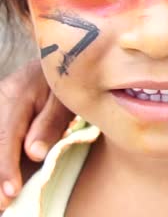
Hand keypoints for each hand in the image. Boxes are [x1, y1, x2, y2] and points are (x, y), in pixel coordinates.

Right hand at [0, 59, 71, 209]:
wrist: (63, 57)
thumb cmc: (69, 79)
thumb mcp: (67, 98)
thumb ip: (51, 123)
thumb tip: (33, 154)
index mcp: (18, 93)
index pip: (7, 136)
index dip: (6, 166)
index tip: (11, 190)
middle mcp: (2, 97)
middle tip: (2, 203)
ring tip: (2, 198)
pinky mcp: (2, 109)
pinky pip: (2, 134)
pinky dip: (4, 155)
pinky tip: (5, 176)